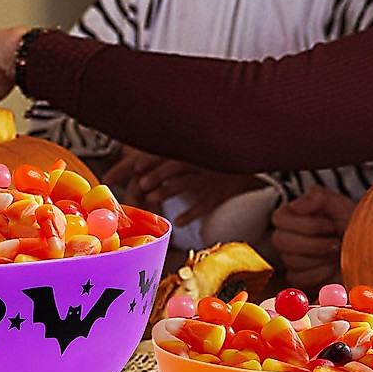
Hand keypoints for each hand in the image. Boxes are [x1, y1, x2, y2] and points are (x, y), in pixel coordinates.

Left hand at [107, 146, 263, 226]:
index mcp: (188, 149)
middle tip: (141, 184)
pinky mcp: (218, 194)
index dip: (150, 159)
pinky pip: (205, 204)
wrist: (242, 168)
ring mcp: (210, 178)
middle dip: (158, 174)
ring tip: (151, 199)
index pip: (167, 151)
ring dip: (169, 190)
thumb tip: (130, 168)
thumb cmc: (206, 162)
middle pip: (177, 165)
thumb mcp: (189, 154)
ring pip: (189, 183)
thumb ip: (164, 159)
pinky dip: (191, 213)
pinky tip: (177, 221)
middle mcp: (199, 161)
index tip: (135, 168)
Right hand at [270, 185, 355, 293]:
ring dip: (321, 258)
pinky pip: (299, 279)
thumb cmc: (350, 224)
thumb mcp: (338, 204)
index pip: (279, 220)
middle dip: (314, 243)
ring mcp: (290, 259)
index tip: (330, 225)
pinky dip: (321, 274)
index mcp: (290, 215)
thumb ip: (317, 197)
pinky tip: (333, 267)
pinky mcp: (298, 278)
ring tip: (337, 253)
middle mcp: (286, 237)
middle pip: (280, 241)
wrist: (365, 248)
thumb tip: (294, 206)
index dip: (307, 224)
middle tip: (336, 243)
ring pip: (291, 261)